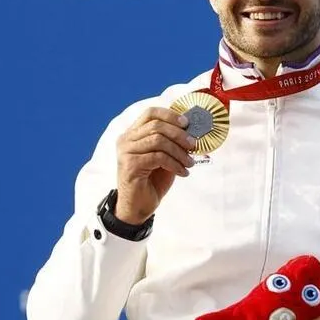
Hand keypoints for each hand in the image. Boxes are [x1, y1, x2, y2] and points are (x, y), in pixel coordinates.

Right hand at [114, 107, 195, 223]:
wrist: (139, 206)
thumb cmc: (152, 180)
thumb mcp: (165, 157)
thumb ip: (171, 143)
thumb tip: (191, 132)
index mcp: (133, 134)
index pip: (150, 113)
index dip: (170, 115)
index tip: (187, 123)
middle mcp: (126, 140)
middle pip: (156, 125)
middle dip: (179, 135)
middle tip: (194, 145)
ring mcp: (126, 152)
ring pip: (158, 140)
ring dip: (179, 152)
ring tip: (189, 163)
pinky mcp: (130, 165)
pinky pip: (158, 157)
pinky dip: (174, 164)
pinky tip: (182, 172)